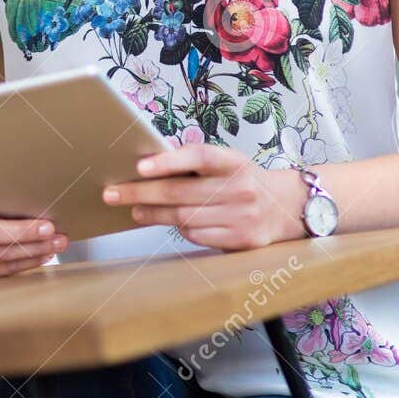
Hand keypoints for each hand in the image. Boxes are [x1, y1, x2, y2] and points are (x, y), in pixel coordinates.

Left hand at [102, 144, 305, 250]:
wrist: (287, 207)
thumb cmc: (243, 179)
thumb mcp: (227, 161)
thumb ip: (193, 161)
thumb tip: (147, 161)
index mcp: (234, 162)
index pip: (199, 157)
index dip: (168, 161)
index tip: (139, 167)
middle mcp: (241, 188)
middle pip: (181, 192)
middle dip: (140, 193)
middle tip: (112, 193)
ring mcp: (243, 217)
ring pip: (184, 218)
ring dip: (153, 214)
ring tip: (134, 210)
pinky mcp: (242, 241)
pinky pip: (197, 236)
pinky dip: (179, 229)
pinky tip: (170, 222)